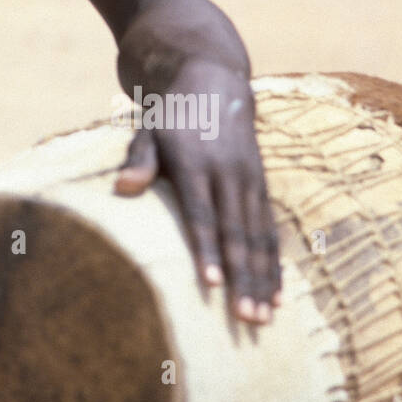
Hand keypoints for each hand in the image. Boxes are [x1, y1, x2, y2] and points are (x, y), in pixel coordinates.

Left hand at [114, 60, 280, 323]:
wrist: (213, 81)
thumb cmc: (170, 115)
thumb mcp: (148, 129)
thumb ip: (138, 159)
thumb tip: (122, 188)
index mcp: (195, 162)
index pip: (201, 213)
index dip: (207, 249)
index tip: (211, 283)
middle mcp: (228, 173)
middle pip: (236, 233)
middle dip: (242, 278)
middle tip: (246, 320)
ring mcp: (249, 180)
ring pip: (258, 237)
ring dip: (262, 280)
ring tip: (262, 319)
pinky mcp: (261, 186)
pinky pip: (270, 231)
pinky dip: (274, 264)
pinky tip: (279, 296)